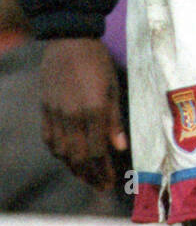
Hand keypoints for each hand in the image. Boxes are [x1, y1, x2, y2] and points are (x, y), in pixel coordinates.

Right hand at [41, 38, 127, 188]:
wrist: (69, 39)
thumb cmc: (97, 61)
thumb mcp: (112, 87)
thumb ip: (114, 119)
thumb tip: (120, 148)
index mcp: (94, 109)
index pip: (97, 151)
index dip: (103, 170)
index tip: (110, 182)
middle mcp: (72, 116)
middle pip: (79, 157)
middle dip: (90, 175)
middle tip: (100, 186)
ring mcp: (56, 113)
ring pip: (62, 152)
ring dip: (74, 168)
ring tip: (86, 176)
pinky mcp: (45, 109)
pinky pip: (49, 139)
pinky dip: (59, 153)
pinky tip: (68, 158)